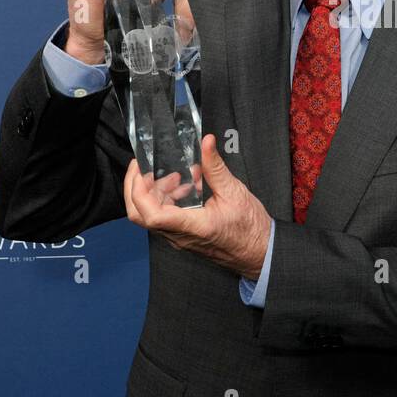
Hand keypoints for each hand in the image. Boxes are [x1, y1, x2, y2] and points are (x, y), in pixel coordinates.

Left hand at [123, 134, 270, 279]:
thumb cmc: (250, 229)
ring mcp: (179, 238)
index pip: (150, 214)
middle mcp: (179, 235)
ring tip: (175, 175)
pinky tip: (185, 187)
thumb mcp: (234, 192)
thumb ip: (215, 167)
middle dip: (136, 187)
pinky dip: (166, 199)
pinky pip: (164, 218)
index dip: (138, 190)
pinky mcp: (183, 236)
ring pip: (150, 216)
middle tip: (143, 166)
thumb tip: (206, 142)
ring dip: (154, 192)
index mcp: (191, 226)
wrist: (260, 253)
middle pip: (140, 216)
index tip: (140, 168)